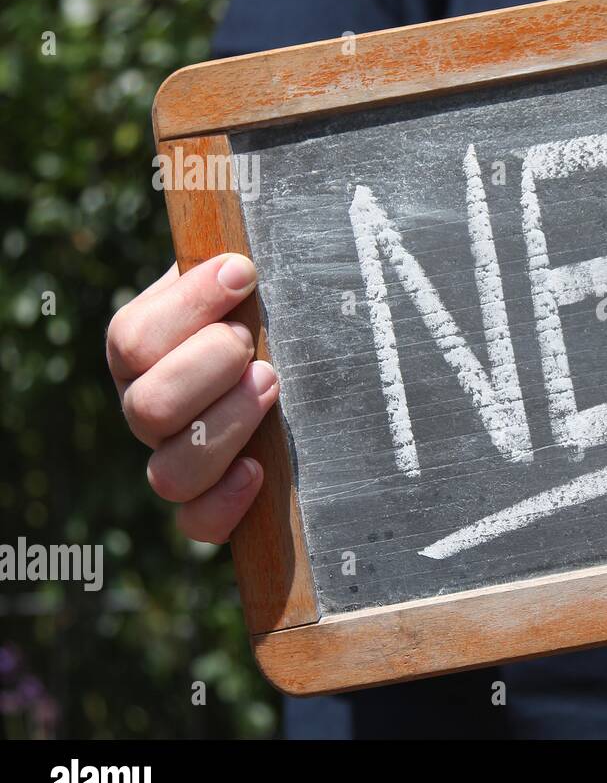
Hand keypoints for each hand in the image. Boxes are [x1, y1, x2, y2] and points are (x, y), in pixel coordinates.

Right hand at [106, 254, 279, 542]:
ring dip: (225, 429)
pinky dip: (225, 502)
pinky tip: (260, 469)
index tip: (245, 273)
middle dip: (208, 369)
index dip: (190, 305)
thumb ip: (234, 267)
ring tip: (270, 385)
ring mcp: (175, 455)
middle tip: (252, 344)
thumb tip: (242, 257)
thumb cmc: (267, 305)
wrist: (297, 350)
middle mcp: (147, 407)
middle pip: (146, 408)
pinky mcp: (208, 498)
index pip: (134, 338)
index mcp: (141, 350)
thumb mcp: (247, 277)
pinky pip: (196, 524)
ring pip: (170, 472)